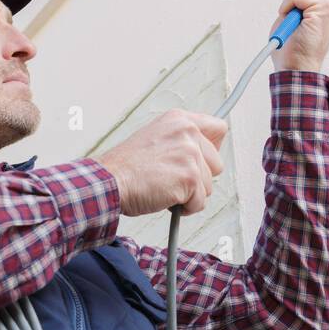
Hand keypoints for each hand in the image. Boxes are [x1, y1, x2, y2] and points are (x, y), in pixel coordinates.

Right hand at [98, 109, 227, 218]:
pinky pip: (200, 203)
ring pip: (208, 186)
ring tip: (165, 189)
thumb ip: (180, 142)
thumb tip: (201, 157)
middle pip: (217, 164)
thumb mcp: (156, 139)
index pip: (218, 129)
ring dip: (189, 195)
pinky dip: (184, 209)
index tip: (203, 161)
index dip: (212, 150)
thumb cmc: (125, 167)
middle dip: (199, 179)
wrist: (110, 181)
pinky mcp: (190, 177)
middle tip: (173, 180)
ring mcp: (191, 154)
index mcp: (180, 120)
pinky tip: (166, 199)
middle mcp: (188, 132)